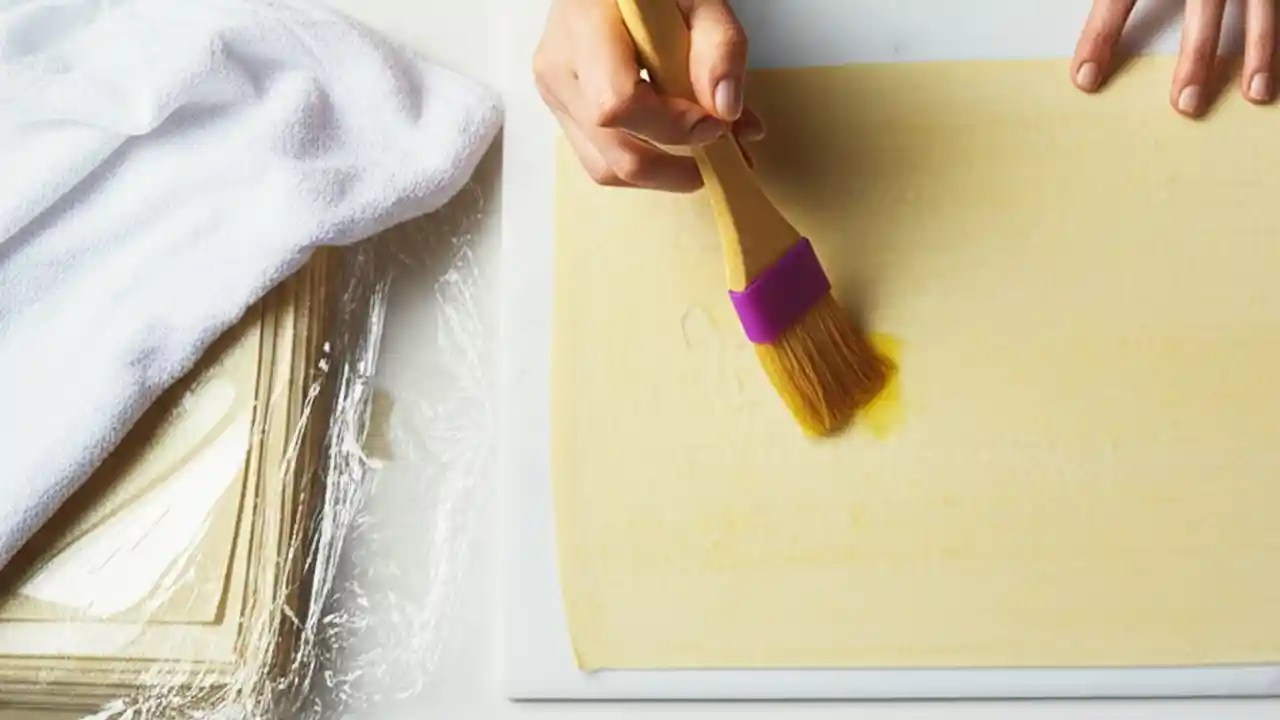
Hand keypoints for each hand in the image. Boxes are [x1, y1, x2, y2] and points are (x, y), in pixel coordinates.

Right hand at [534, 0, 764, 191]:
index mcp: (584, 25)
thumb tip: (725, 110)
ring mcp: (556, 94)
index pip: (618, 102)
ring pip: (604, 167)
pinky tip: (674, 146)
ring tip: (700, 158)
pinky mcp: (564, 111)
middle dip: (673, 168)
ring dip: (659, 175)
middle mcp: (559, 66)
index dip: (672, 125)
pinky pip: (600, 159)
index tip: (715, 121)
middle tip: (719, 154)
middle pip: (612, 150)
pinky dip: (644, 163)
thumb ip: (720, 45)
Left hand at [1071, 0, 1273, 116]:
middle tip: (1184, 105)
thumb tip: (1070, 13)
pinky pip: (1278, 1)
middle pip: (1204, 4)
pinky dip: (1277, 35)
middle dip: (1196, 56)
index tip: (1084, 79)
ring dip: (1261, 52)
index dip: (1100, 37)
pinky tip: (1279, 70)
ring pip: (1261, 4)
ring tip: (1257, 95)